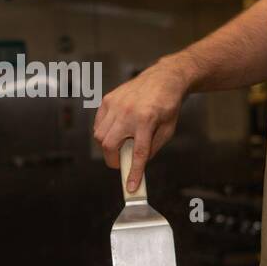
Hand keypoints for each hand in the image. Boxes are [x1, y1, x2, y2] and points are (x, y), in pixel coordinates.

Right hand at [93, 56, 191, 190]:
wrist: (164, 78)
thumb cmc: (168, 104)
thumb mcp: (167, 130)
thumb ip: (151, 148)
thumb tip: (137, 164)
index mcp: (147, 120)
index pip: (138, 153)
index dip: (134, 173)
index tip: (131, 187)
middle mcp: (128, 112)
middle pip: (109, 145)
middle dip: (113, 160)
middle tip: (121, 162)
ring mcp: (115, 104)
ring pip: (99, 135)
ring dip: (108, 146)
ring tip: (121, 143)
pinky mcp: (108, 99)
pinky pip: (98, 123)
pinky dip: (103, 132)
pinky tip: (115, 131)